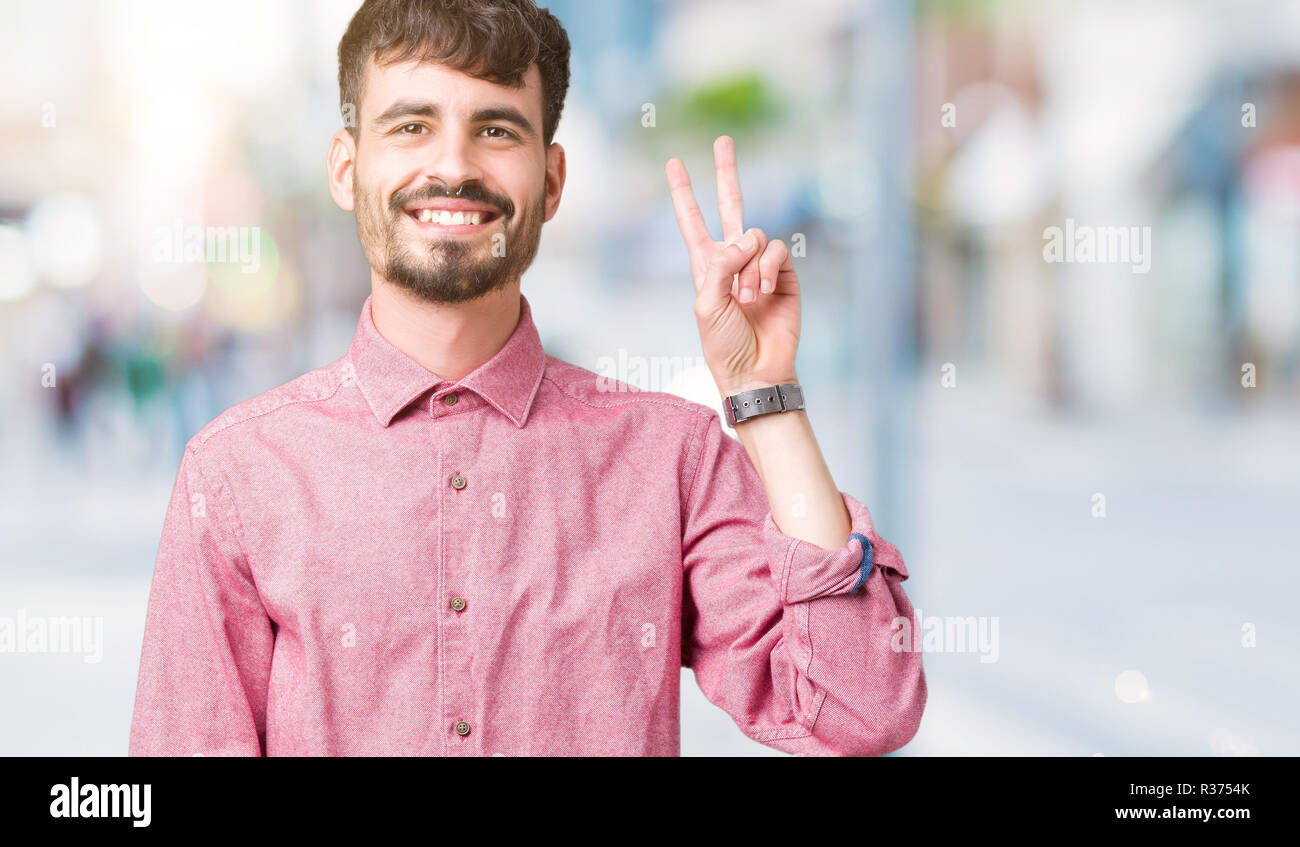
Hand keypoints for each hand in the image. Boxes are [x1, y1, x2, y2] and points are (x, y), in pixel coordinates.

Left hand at [665, 135, 800, 396]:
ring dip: (749, 267)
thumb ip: (722, 264)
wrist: (756, 371)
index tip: (674, 163)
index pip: (693, 221)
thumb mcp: (707, 303)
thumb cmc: (724, 344)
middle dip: (726, 173)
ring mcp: (760, 265)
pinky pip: (777, 251)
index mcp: (706, 266)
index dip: (683, 193)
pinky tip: (763, 293)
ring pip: (756, 236)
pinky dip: (767, 269)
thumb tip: (750, 237)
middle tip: (723, 140)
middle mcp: (733, 260)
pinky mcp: (785, 275)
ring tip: (747, 300)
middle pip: (730, 206)